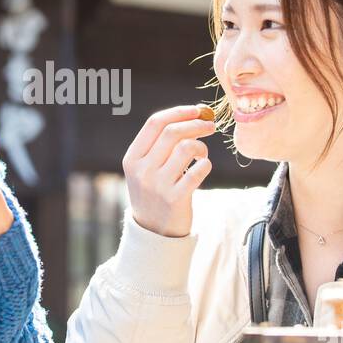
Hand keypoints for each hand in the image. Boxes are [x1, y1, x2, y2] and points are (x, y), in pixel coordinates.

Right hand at [123, 105, 214, 237]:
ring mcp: (157, 185)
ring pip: (186, 148)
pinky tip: (203, 167)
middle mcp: (142, 170)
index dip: (179, 112)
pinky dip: (205, 164)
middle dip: (196, 124)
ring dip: (201, 147)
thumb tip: (194, 113)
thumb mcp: (145, 169)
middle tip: (210, 126)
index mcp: (132, 158)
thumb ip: (161, 144)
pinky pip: (198, 170)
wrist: (154, 232)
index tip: (196, 110)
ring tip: (201, 154)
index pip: (155, 123)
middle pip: (172, 132)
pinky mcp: (175, 199)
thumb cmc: (155, 192)